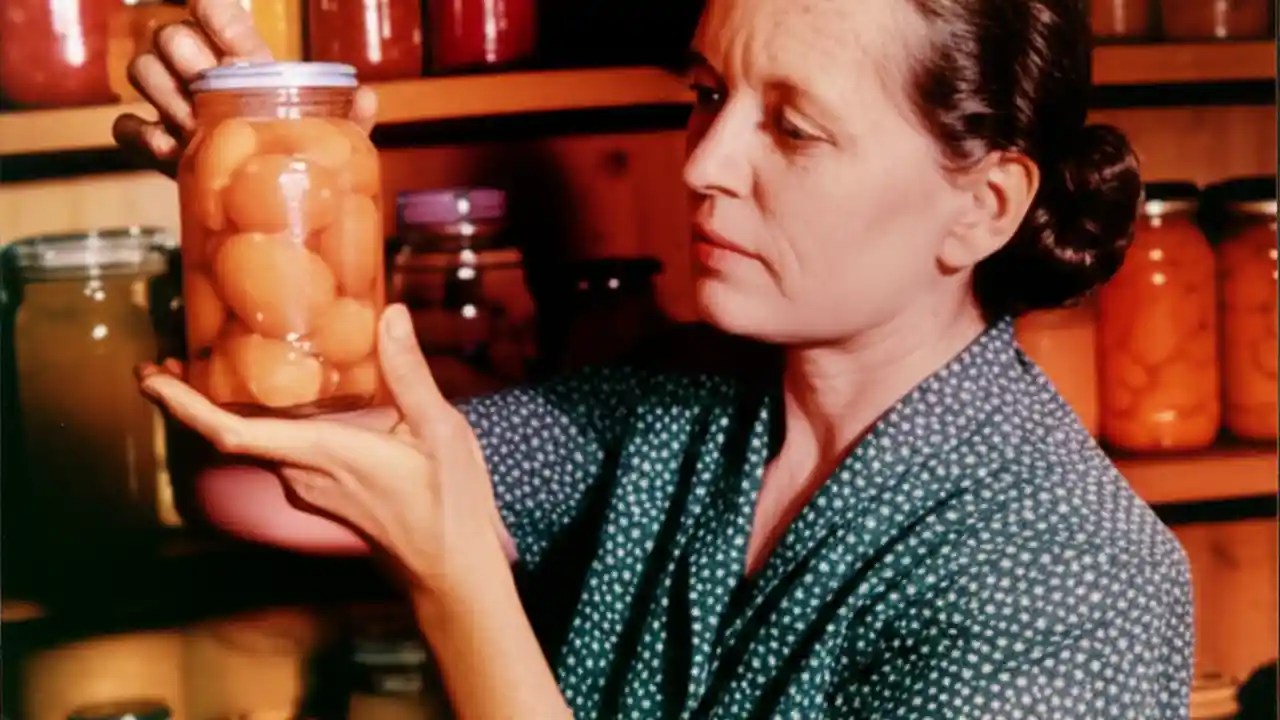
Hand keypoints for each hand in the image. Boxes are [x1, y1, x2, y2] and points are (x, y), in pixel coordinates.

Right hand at [113, 0, 377, 176]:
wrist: (271, 206)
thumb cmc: (302, 158)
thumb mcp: (331, 141)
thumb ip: (349, 120)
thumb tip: (368, 99)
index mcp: (247, 63)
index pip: (217, 13)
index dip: (210, 9)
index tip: (208, 14)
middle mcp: (204, 77)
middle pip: (170, 37)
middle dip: (180, 58)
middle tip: (201, 94)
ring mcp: (175, 108)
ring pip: (142, 72)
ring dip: (161, 95)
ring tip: (190, 129)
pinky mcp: (157, 145)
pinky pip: (126, 127)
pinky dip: (140, 136)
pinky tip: (169, 153)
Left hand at [139, 305, 512, 595]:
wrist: (450, 572)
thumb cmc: (448, 507)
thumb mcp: (439, 431)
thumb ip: (410, 374)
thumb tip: (391, 315)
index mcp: (323, 453)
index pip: (231, 433)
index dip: (183, 405)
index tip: (149, 377)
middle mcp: (303, 473)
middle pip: (230, 434)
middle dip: (193, 398)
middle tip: (171, 357)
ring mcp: (309, 488)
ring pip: (255, 444)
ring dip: (228, 410)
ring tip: (217, 368)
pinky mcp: (323, 493)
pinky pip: (279, 454)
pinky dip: (261, 425)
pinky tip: (280, 402)